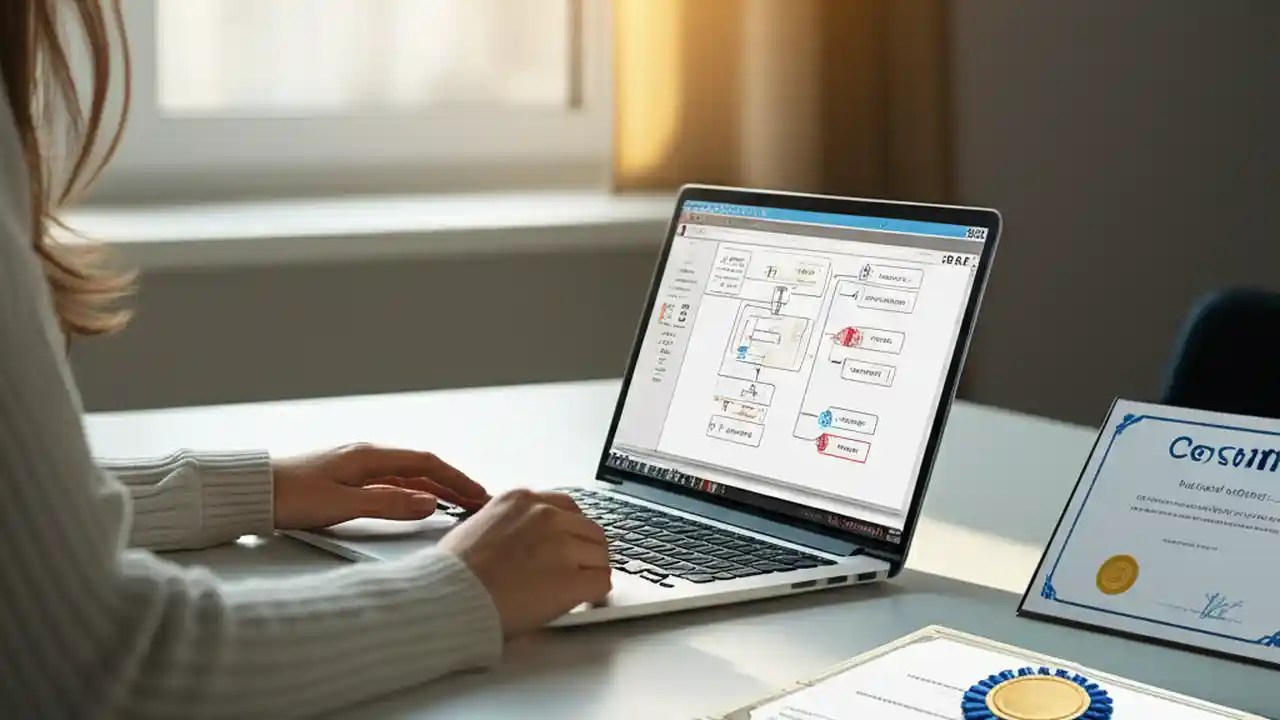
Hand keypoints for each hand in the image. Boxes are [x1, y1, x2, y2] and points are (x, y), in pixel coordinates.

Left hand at [272, 443, 488, 529]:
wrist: (250, 492)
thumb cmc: (290, 496)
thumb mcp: (343, 505)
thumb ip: (388, 505)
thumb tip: (429, 504)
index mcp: (369, 457)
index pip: (426, 462)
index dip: (456, 478)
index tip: (478, 494)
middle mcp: (365, 457)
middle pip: (420, 468)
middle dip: (451, 484)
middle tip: (477, 502)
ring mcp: (355, 467)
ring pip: (406, 476)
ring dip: (433, 489)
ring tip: (455, 505)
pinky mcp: (344, 479)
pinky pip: (390, 483)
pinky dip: (411, 493)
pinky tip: (416, 505)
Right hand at [439, 489, 610, 636]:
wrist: (448, 597)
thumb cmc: (452, 571)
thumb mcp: (478, 525)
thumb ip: (510, 524)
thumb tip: (526, 540)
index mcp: (522, 500)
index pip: (566, 507)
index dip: (571, 531)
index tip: (570, 545)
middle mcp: (545, 515)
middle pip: (590, 530)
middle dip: (587, 550)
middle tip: (581, 569)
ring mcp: (561, 545)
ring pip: (600, 555)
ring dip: (592, 571)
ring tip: (582, 587)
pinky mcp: (571, 578)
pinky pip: (601, 582)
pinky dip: (595, 593)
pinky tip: (585, 600)